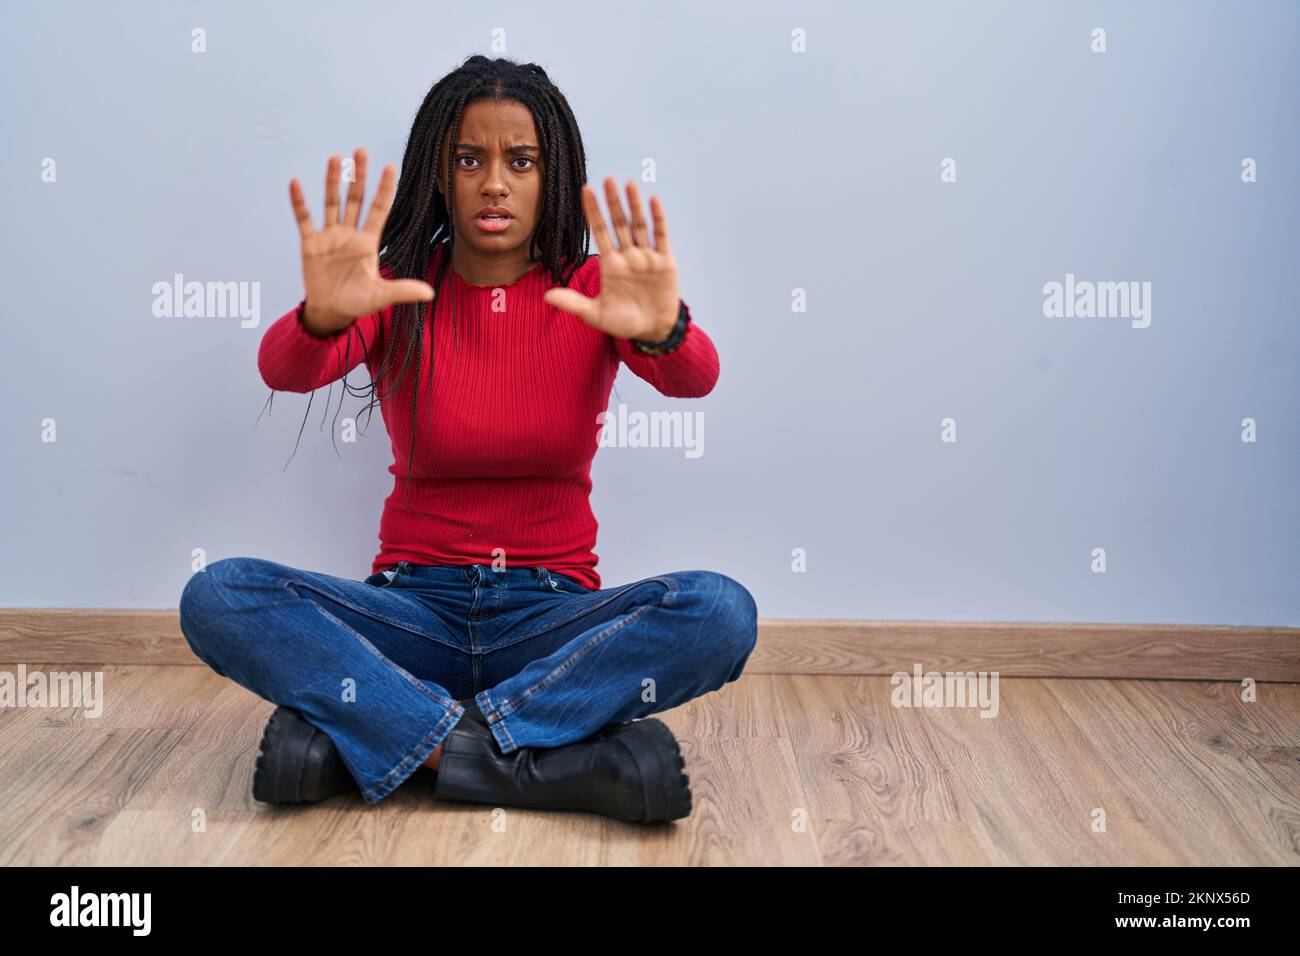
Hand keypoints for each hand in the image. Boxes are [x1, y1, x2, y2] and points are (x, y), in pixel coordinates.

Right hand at [289, 148, 434, 335]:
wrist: (331, 312)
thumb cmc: (358, 303)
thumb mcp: (381, 296)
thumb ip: (403, 290)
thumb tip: (430, 294)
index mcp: (368, 242)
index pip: (379, 209)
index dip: (384, 189)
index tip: (390, 166)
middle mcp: (350, 234)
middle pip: (355, 198)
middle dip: (359, 175)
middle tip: (361, 151)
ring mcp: (329, 236)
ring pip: (332, 203)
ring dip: (332, 181)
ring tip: (335, 158)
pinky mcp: (310, 243)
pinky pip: (304, 218)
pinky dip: (299, 202)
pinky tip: (295, 182)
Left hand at [542, 177, 680, 341]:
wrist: (652, 332)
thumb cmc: (624, 323)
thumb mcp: (596, 315)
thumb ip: (573, 303)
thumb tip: (546, 297)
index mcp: (610, 265)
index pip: (599, 232)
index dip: (593, 212)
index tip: (585, 191)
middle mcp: (628, 256)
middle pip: (618, 223)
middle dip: (612, 202)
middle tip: (606, 179)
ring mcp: (646, 257)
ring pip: (638, 225)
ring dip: (633, 205)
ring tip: (628, 184)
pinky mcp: (665, 261)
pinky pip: (660, 236)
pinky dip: (657, 218)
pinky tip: (653, 200)